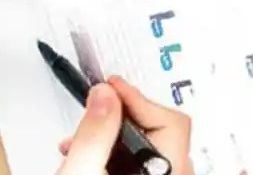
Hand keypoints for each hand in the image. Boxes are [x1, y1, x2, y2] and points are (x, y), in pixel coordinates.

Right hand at [57, 76, 193, 174]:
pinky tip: (89, 154)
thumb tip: (105, 95)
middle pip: (162, 129)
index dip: (136, 98)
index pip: (171, 120)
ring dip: (116, 133)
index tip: (110, 86)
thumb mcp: (81, 171)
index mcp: (168, 170)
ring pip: (150, 144)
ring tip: (82, 137)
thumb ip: (94, 132)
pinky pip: (145, 161)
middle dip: (123, 115)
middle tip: (97, 105)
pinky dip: (118, 152)